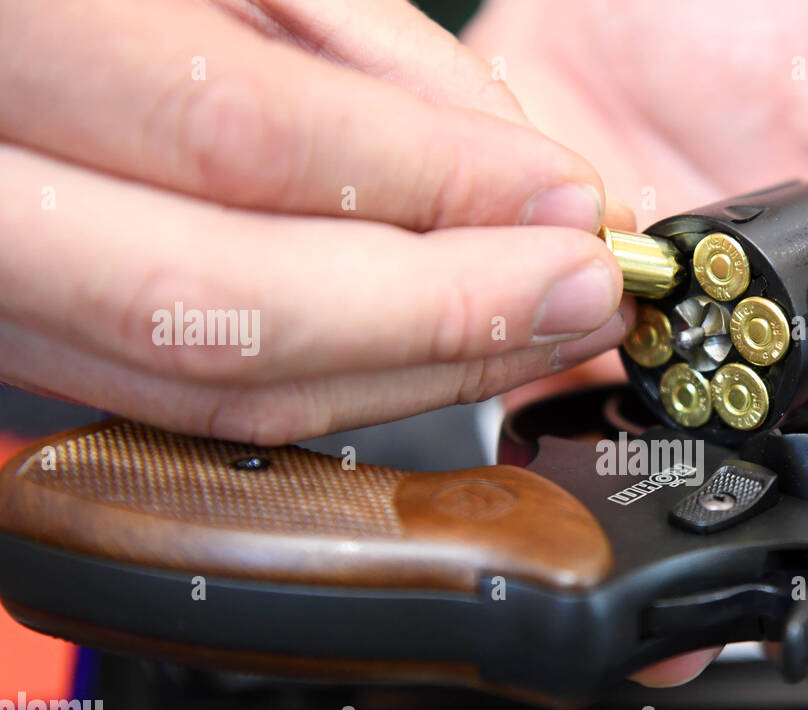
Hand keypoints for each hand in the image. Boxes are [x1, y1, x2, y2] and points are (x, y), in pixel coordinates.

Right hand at [0, 0, 634, 443]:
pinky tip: (432, 358)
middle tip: (579, 293)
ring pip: (209, 389)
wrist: (25, 31)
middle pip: (228, 316)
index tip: (567, 205)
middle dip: (439, 317)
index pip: (242, 139)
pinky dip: (333, 387)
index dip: (429, 187)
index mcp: (15, 37)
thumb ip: (361, 56)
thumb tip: (514, 174)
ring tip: (539, 332)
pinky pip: (187, 403)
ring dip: (406, 374)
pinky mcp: (28, 339)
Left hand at [467, 0, 807, 683]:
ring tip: (658, 455)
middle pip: (781, 473)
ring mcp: (647, 350)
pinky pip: (540, 405)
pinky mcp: (544, 330)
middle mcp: (748, 349)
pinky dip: (549, 426)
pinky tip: (566, 408)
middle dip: (782, 492)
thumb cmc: (747, 15)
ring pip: (659, 465)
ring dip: (662, 483)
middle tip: (770, 456)